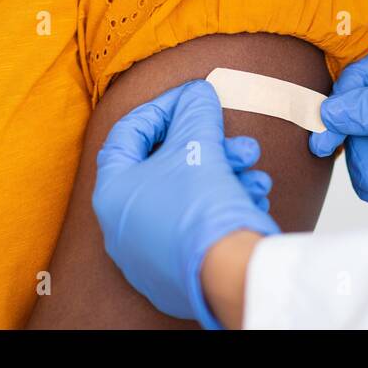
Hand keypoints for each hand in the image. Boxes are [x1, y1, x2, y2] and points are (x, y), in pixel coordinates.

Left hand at [92, 79, 279, 327]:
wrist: (228, 273)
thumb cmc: (201, 207)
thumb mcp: (199, 144)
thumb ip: (195, 111)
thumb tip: (197, 94)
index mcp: (112, 191)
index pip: (127, 134)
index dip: (161, 108)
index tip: (192, 99)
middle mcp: (121, 225)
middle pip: (165, 167)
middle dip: (209, 148)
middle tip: (239, 144)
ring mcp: (144, 252)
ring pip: (185, 196)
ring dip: (224, 177)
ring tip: (255, 175)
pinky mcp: (171, 271)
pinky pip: (194, 225)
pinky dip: (221, 206)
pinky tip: (253, 198)